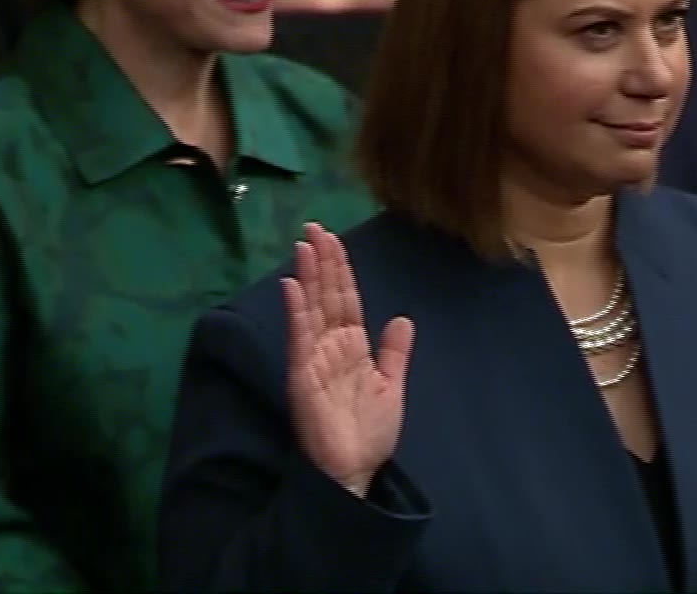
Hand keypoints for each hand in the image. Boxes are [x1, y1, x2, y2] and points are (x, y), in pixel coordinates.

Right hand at [284, 223, 413, 497]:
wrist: (354, 470)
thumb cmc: (370, 433)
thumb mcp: (392, 386)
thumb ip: (394, 353)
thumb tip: (403, 318)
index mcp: (353, 347)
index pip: (346, 299)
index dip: (341, 269)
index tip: (334, 239)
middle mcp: (331, 346)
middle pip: (327, 296)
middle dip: (323, 261)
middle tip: (315, 227)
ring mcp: (314, 358)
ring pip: (312, 308)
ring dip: (308, 276)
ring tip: (305, 244)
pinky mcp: (302, 374)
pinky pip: (299, 337)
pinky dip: (296, 311)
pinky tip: (293, 285)